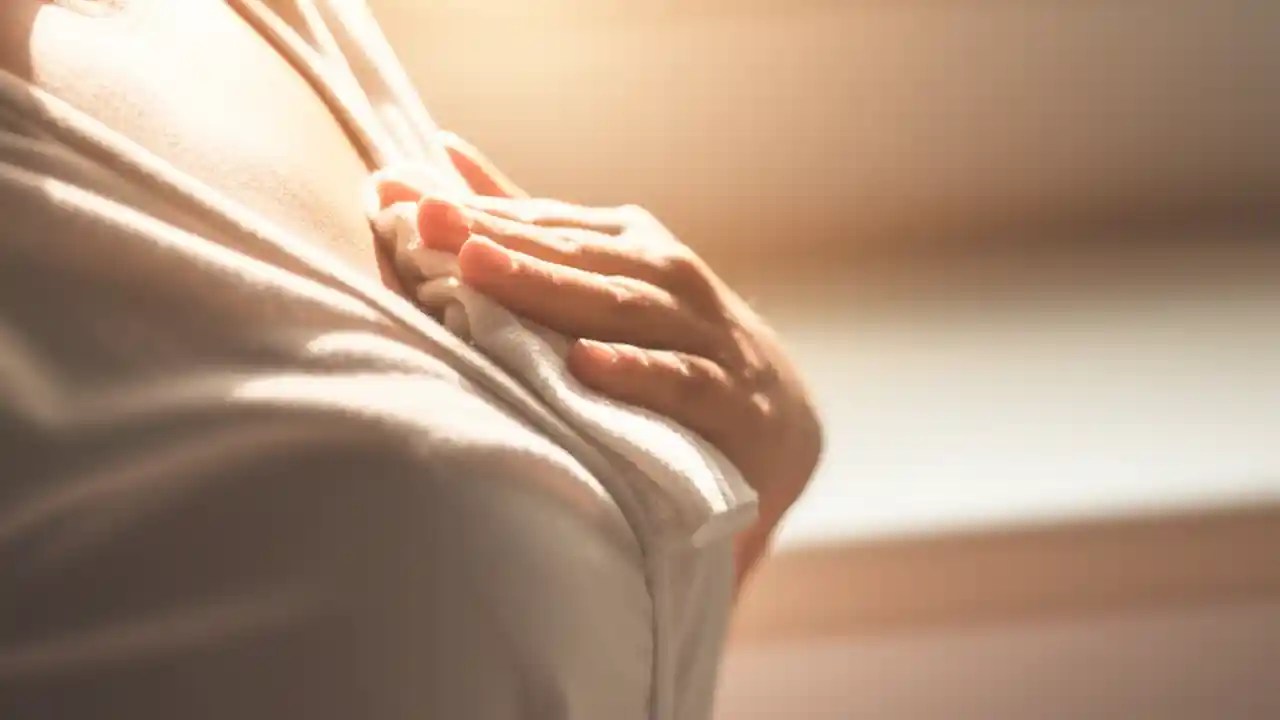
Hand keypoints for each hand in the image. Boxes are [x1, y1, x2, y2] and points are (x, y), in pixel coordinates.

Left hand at [381, 134, 822, 581]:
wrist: (775, 414)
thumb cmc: (668, 338)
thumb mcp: (606, 273)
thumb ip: (527, 222)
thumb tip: (441, 153)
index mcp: (630, 243)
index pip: (543, 224)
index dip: (472, 214)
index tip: (401, 202)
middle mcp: (666, 275)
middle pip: (574, 256)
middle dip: (497, 239)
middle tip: (426, 222)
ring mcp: (700, 333)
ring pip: (619, 308)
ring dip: (551, 290)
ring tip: (482, 271)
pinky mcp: (728, 397)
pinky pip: (678, 381)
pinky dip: (634, 373)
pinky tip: (585, 365)